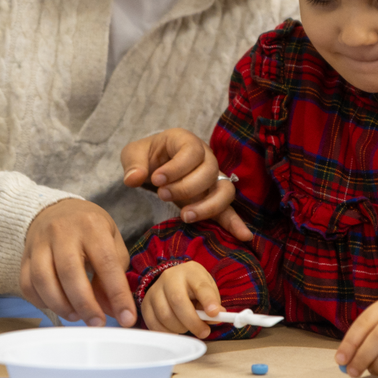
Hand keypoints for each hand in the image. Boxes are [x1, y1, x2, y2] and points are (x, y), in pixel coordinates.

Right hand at [20, 199, 135, 327]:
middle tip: (97, 324)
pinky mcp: (24, 256)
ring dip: (61, 306)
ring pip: (43, 280)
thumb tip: (115, 310)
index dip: (117, 293)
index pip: (106, 262)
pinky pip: (27, 285)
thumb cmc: (89, 228)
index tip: (126, 318)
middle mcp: (62, 232)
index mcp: (92, 226)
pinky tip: (57, 306)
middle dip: (85, 305)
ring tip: (76, 316)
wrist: (56, 209)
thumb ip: (115, 274)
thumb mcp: (111, 240)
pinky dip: (41, 302)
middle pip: (70, 273)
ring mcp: (39, 243)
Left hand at [121, 129, 252, 240]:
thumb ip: (133, 164)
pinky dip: (235, 223)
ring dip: (207, 206)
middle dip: (186, 187)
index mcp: (186, 141)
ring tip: (185, 216)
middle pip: (209, 171)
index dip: (176, 167)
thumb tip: (133, 179)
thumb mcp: (134, 154)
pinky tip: (244, 237)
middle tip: (163, 195)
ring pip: (224, 190)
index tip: (156, 179)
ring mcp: (213, 178)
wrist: (154, 163)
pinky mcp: (212, 198)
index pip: (191, 151)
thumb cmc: (147, 156)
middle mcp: (205, 157)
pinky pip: (229, 210)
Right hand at [140, 261, 222, 338]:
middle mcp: (169, 278)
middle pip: (178, 301)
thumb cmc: (193, 286)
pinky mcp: (145, 304)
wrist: (172, 280)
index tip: (215, 313)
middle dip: (193, 322)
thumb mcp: (208, 289)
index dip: (208, 300)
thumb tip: (216, 317)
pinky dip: (167, 332)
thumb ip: (213, 302)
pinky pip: (154, 324)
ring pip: (165, 316)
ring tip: (188, 326)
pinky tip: (175, 329)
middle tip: (204, 332)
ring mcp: (155, 290)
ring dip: (180, 328)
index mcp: (190, 272)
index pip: (200, 286)